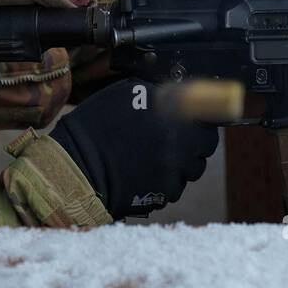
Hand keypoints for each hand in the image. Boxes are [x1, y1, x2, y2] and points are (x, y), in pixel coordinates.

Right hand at [49, 79, 219, 218]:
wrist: (78, 167)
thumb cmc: (98, 126)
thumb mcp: (129, 92)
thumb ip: (160, 93)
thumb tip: (177, 92)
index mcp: (178, 119)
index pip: (209, 120)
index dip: (201, 121)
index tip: (193, 121)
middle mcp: (183, 148)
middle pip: (204, 147)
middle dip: (194, 143)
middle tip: (173, 139)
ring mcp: (175, 174)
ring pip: (190, 169)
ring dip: (180, 162)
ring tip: (153, 156)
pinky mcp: (164, 195)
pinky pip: (173, 186)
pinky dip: (164, 180)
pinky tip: (143, 172)